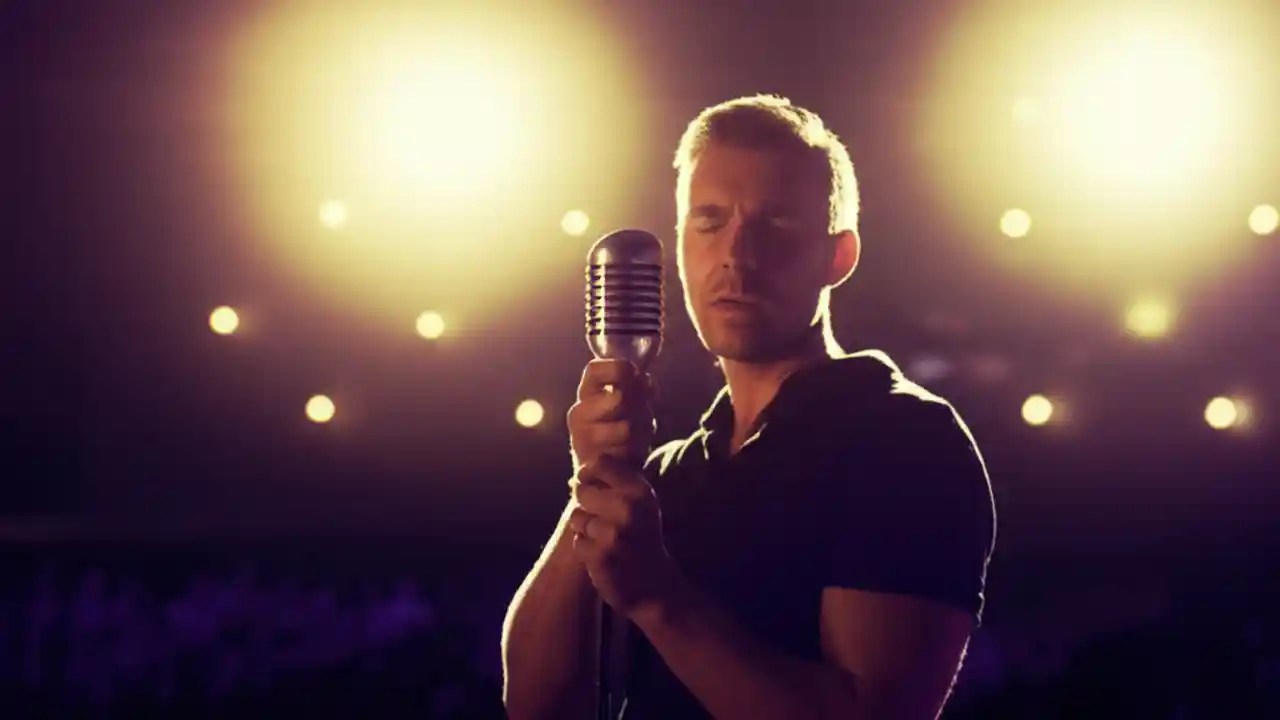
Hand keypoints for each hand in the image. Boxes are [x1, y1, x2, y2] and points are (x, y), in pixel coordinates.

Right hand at [567, 359, 655, 471]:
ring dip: (641, 431)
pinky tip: (631, 451)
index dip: (620, 369)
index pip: (595, 370)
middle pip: (620, 398)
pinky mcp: (594, 463)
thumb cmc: (619, 426)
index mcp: (586, 393)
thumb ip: (636, 385)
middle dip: (639, 406)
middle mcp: (578, 413)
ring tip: (637, 434)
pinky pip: (627, 451)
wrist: (605, 469)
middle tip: (640, 412)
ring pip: (627, 428)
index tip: (635, 376)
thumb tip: (644, 379)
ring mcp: (583, 439)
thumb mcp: (627, 400)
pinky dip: (637, 450)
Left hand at [568, 455, 676, 617]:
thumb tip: (576, 475)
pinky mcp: (600, 554)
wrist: (656, 588)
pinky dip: (585, 549)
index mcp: (641, 491)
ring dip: (586, 529)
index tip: (590, 484)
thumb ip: (616, 484)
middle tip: (605, 521)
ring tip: (606, 540)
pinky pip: (577, 541)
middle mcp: (629, 508)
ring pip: (577, 517)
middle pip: (582, 490)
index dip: (588, 472)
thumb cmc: (642, 539)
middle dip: (587, 505)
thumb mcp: (641, 505)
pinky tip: (604, 555)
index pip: (601, 463)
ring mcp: (614, 532)